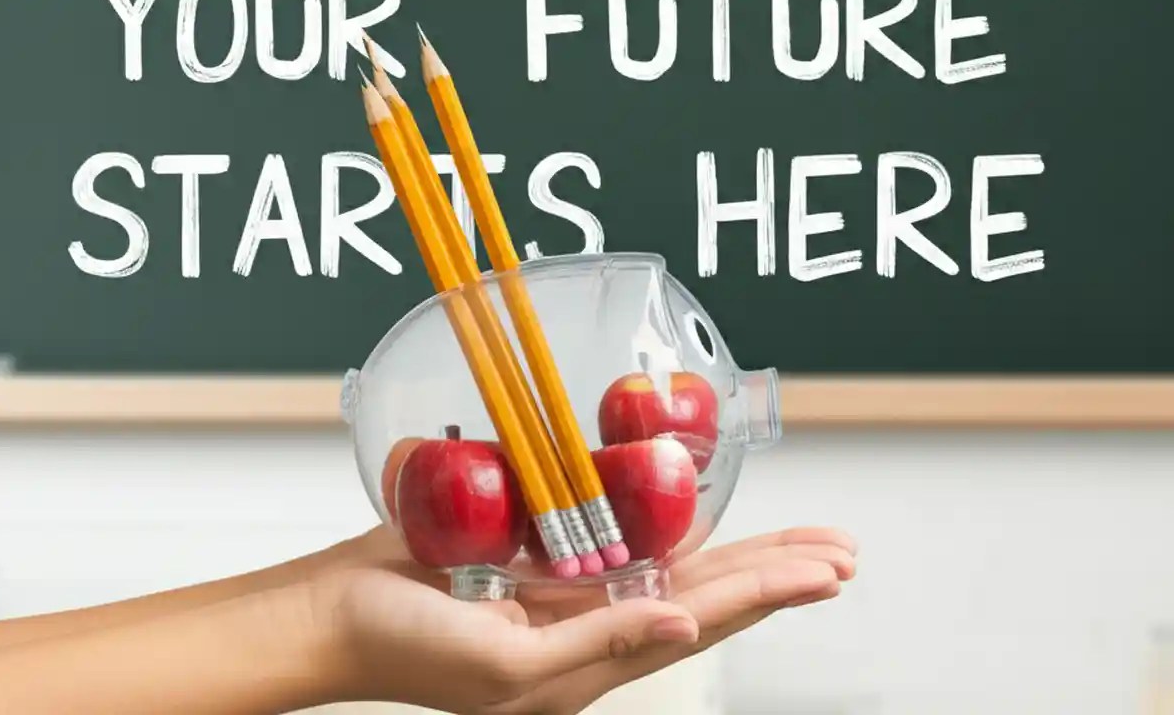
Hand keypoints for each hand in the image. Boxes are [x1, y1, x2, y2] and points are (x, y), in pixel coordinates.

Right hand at [310, 525, 856, 713]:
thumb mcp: (506, 670)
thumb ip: (597, 648)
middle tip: (841, 548)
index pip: (703, 619)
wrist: (331, 611)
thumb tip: (684, 622)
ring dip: (739, 543)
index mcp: (592, 663)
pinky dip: (662, 514)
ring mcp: (567, 586)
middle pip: (707, 589)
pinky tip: (697, 503)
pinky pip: (612, 526)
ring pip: (674, 558)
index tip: (829, 569)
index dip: (770, 592)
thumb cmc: (405, 649)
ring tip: (801, 534)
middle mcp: (592, 623)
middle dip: (776, 570)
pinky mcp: (536, 549)